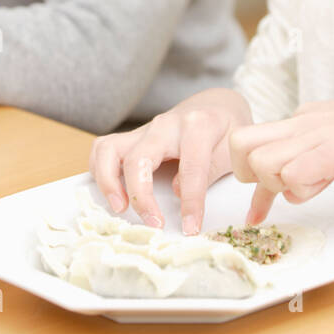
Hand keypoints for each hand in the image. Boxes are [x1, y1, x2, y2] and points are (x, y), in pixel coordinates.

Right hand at [88, 87, 251, 234]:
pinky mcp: (132, 137)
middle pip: (139, 159)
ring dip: (108, 181)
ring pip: (110, 149)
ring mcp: (144, 129)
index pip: (191, 167)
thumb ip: (211, 170)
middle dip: (141, 196)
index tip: (191, 227)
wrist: (214, 106)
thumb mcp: (233, 149)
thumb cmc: (226, 130)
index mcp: (197, 125)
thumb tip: (176, 192)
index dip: (191, 202)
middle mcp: (165, 124)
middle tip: (153, 225)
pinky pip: (104, 149)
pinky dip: (100, 171)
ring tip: (119, 208)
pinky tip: (111, 194)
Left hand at [229, 83, 333, 224]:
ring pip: (259, 162)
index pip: (252, 142)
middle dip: (248, 178)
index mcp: (302, 119)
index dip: (249, 178)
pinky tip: (322, 184)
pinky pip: (291, 174)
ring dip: (275, 185)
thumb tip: (296, 183)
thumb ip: (316, 161)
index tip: (257, 210)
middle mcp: (300, 123)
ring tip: (310, 186)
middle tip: (276, 192)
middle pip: (238, 144)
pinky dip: (299, 188)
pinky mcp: (332, 151)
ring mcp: (314, 136)